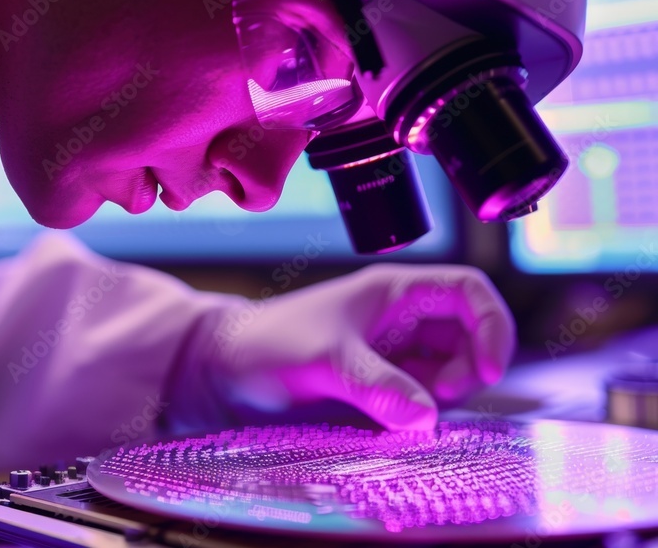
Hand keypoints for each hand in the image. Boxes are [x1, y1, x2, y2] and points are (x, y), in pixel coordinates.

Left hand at [210, 263, 515, 430]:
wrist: (223, 371)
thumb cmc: (267, 345)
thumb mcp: (325, 361)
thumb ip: (376, 386)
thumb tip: (427, 418)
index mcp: (394, 292)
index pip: (469, 291)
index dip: (493, 325)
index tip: (489, 371)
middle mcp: (399, 320)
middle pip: (468, 339)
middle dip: (466, 371)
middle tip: (435, 397)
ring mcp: (390, 353)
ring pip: (447, 374)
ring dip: (440, 398)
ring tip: (402, 411)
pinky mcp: (377, 385)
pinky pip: (418, 399)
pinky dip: (418, 414)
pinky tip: (393, 424)